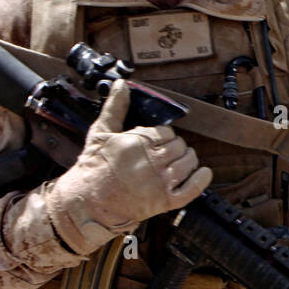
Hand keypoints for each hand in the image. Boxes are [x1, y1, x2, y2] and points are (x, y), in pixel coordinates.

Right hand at [43, 80, 212, 254]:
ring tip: (180, 162)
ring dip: (188, 160)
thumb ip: (115, 107)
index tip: (158, 141)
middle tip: (168, 152)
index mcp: (138, 142)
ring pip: (188, 163)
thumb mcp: (100, 133)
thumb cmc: (92, 168)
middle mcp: (151, 161)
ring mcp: (159, 182)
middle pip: (179, 146)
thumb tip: (121, 85)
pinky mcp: (163, 201)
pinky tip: (203, 173)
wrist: (85, 203)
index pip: (167, 132)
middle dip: (176, 147)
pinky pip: (192, 189)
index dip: (164, 136)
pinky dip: (201, 180)